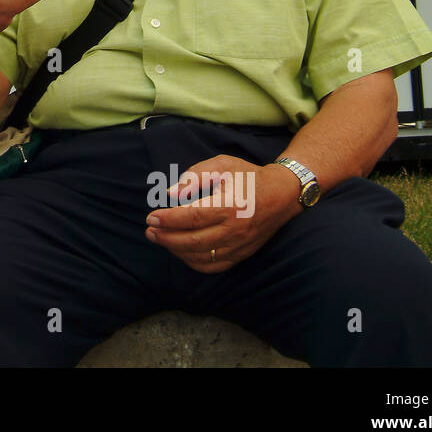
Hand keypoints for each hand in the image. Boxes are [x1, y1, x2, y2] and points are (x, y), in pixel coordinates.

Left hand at [144, 155, 300, 273]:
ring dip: (176, 250)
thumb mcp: (221, 165)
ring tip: (159, 238)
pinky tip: (180, 250)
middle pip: (193, 241)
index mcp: (230, 206)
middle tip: (149, 230)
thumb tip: (170, 194)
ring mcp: (240, 245)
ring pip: (201, 256)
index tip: (151, 216)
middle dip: (166, 237)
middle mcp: (236, 230)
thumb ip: (194, 176)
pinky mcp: (242, 254)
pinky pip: (213, 266)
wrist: (282, 195)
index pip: (192, 218)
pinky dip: (193, 262)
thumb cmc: (248, 176)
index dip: (169, 219)